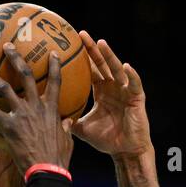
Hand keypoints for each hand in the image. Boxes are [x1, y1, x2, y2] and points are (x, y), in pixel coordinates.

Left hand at [0, 45, 73, 174]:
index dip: (54, 65)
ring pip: (5, 89)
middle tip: (8, 46)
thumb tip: (68, 121)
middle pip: (26, 76)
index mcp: (52, 109)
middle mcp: (36, 106)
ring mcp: (22, 115)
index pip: (55, 81)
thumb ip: (66, 128)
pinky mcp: (9, 126)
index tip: (51, 53)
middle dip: (16, 58)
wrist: (45, 170)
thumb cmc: (58, 159)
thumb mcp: (67, 141)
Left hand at [72, 35, 151, 157]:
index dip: (82, 58)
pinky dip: (131, 75)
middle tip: (81, 35)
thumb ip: (69, 120)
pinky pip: (134, 84)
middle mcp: (113, 87)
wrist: (125, 151)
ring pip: (117, 69)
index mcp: (102, 91)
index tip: (70, 45)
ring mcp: (125, 90)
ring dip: (110, 56)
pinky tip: (126, 66)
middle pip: (102, 64)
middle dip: (93, 49)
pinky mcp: (137, 97)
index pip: (91, 70)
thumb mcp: (83, 128)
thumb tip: (48, 118)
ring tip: (102, 43)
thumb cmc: (107, 139)